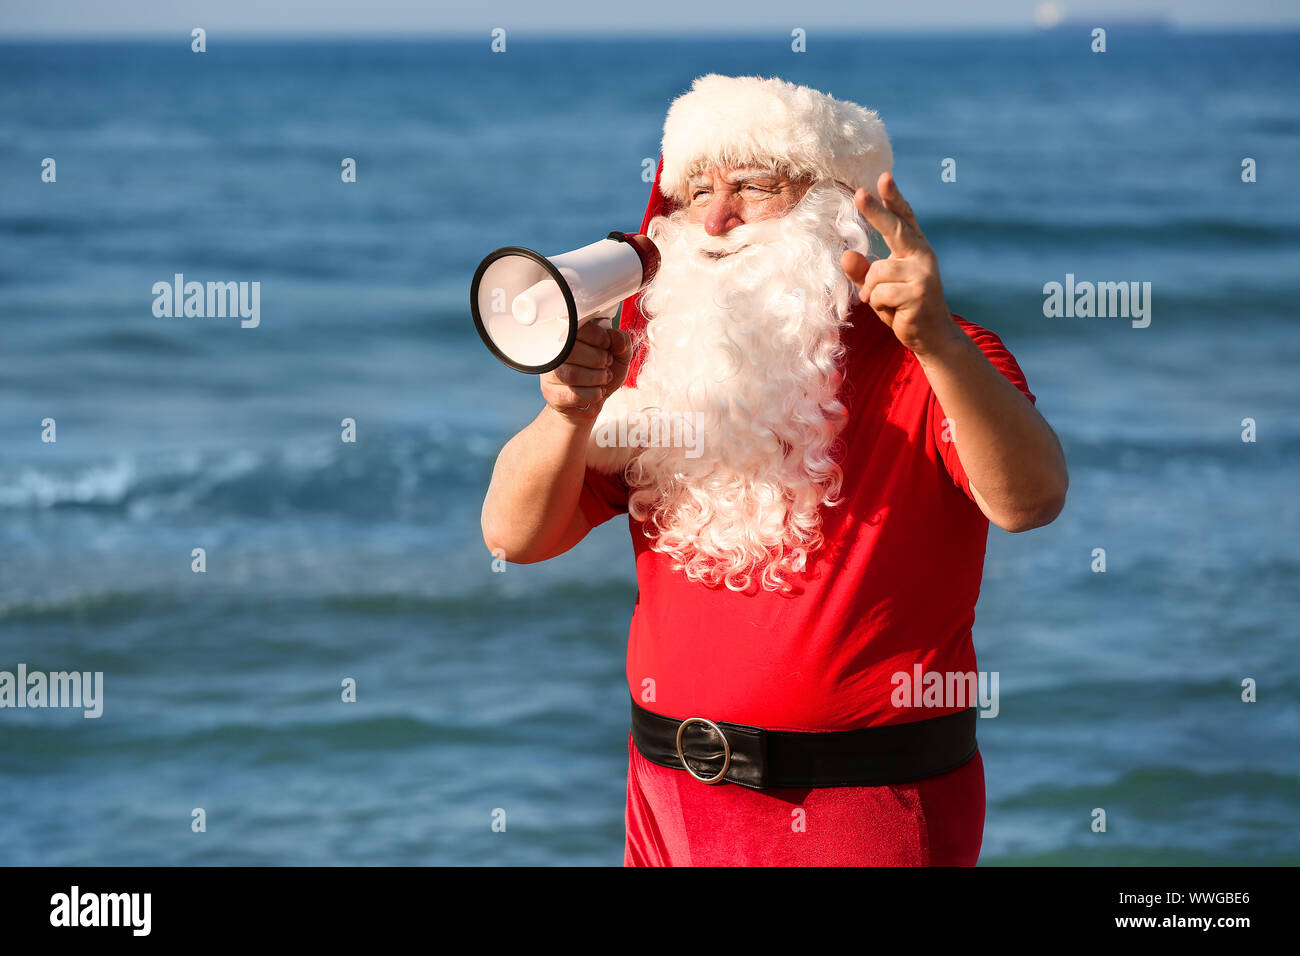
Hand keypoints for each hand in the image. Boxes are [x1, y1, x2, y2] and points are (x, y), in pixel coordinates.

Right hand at [539, 320, 632, 423]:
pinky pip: (573, 395)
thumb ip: (622, 341)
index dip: (597, 336)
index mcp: (569, 337)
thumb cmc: (602, 373)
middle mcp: (554, 354)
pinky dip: (593, 394)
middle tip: (607, 364)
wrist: (592, 402)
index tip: (607, 345)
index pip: (575, 328)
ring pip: (572, 375)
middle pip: (572, 352)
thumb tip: (614, 336)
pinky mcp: (553, 395)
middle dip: (598, 359)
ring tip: (604, 378)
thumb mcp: (619, 355)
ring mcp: (550, 376)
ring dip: (597, 378)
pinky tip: (597, 392)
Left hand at [841, 172, 960, 357]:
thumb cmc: (903, 309)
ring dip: (872, 292)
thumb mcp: (878, 289)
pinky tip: (896, 313)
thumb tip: (846, 254)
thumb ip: (862, 272)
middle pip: (894, 229)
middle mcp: (922, 255)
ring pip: (877, 272)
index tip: (883, 178)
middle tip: (859, 193)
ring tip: (888, 304)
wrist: (932, 337)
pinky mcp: (919, 293)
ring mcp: (923, 273)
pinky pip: (880, 293)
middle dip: (875, 211)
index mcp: (914, 249)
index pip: (903, 219)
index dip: (893, 199)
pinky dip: (879, 305)